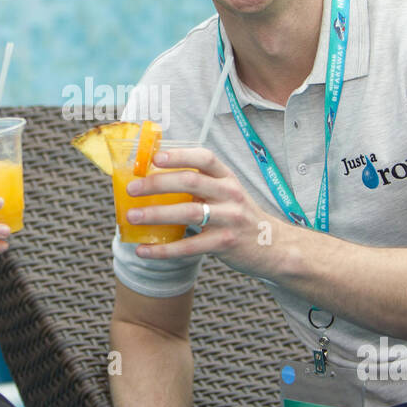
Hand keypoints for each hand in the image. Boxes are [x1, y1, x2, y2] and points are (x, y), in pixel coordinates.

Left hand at [125, 147, 286, 277]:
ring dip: (156, 214)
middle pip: (191, 182)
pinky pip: (190, 246)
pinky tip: (144, 250)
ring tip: (132, 217)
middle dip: (157, 184)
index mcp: (227, 178)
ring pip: (188, 213)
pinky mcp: (225, 243)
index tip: (155, 157)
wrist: (275, 246)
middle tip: (131, 189)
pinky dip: (164, 250)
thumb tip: (152, 181)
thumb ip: (200, 186)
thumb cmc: (239, 217)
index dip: (180, 155)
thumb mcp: (226, 194)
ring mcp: (230, 219)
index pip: (205, 158)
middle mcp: (230, 194)